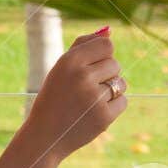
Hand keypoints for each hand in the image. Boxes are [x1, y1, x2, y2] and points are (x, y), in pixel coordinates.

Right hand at [21, 27, 127, 162]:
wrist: (44, 136)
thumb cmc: (55, 97)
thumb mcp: (61, 68)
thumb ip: (83, 47)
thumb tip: (109, 31)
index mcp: (70, 61)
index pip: (107, 45)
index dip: (102, 56)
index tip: (92, 66)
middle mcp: (82, 76)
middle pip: (115, 64)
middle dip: (106, 75)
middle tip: (86, 88)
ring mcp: (94, 97)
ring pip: (121, 83)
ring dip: (111, 90)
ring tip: (90, 101)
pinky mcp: (104, 117)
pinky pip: (123, 101)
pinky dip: (113, 107)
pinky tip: (95, 112)